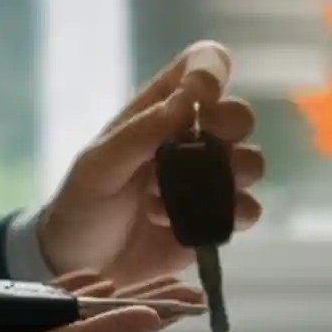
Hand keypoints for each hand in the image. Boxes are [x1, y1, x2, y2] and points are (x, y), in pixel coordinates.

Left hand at [37, 40, 265, 285]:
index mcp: (160, 110)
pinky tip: (179, 224)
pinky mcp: (216, 218)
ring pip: (251, 161)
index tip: (201, 95)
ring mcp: (207, 180)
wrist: (81, 265)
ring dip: (225, 177)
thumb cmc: (83, 205)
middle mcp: (191, 139)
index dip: (210, 71)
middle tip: (200, 149)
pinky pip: (248, 209)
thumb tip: (187, 99)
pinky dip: (224, 215)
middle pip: (238, 114)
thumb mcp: (98, 165)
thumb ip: (141, 131)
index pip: (202, 66)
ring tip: (175, 196)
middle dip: (229, 126)